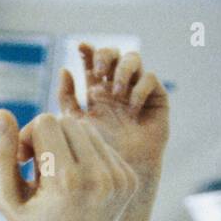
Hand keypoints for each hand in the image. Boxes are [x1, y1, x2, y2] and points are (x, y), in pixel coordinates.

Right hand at [0, 110, 138, 220]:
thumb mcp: (4, 197)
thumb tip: (2, 112)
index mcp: (68, 182)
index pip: (46, 121)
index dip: (27, 137)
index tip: (22, 161)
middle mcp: (100, 178)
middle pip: (68, 121)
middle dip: (47, 137)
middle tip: (38, 167)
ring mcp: (120, 179)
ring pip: (87, 129)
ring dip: (67, 144)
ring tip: (57, 174)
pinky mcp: (130, 179)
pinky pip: (103, 145)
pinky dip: (86, 155)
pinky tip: (76, 181)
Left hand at [56, 43, 168, 190]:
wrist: (123, 173)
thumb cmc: (95, 153)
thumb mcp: (75, 123)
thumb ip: (67, 98)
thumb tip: (64, 70)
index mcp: (97, 91)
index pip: (92, 62)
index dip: (87, 51)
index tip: (79, 47)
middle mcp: (118, 88)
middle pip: (113, 54)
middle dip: (105, 56)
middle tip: (98, 73)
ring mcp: (137, 91)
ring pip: (133, 59)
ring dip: (122, 70)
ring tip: (115, 92)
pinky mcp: (156, 99)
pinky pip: (150, 78)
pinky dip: (139, 88)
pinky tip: (132, 107)